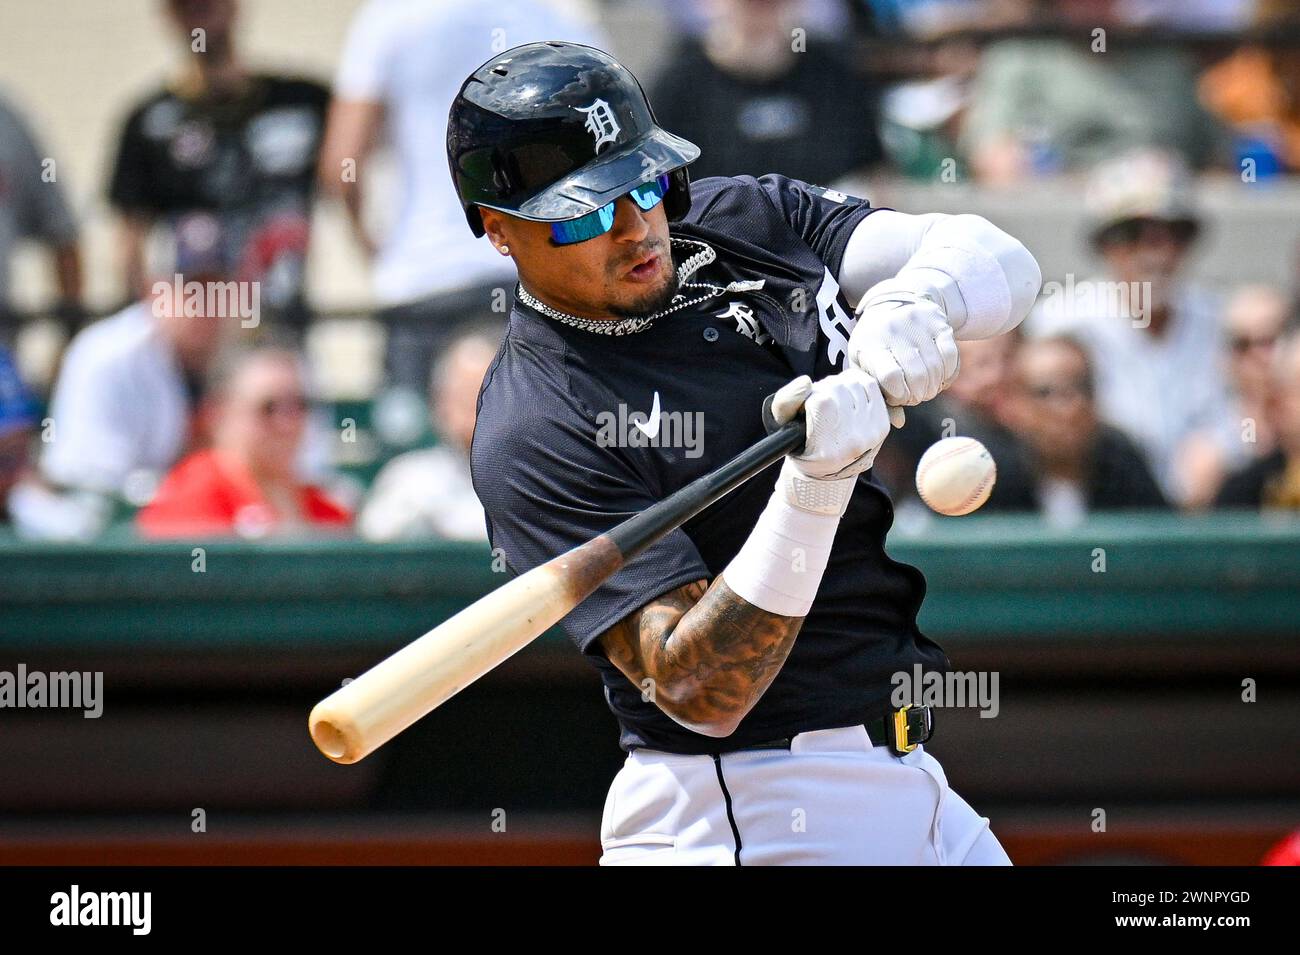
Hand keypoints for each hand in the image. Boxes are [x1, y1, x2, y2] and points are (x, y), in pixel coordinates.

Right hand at [771, 369, 890, 482]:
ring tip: (833, 400)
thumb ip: (785, 402)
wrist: (831, 470)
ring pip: (853, 383)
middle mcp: (853, 442)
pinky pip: (870, 386)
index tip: (807, 409)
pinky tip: (848, 395)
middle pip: (837, 388)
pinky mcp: (882, 424)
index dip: (809, 397)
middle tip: (820, 404)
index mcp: (827, 448)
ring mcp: (871, 433)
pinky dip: (856, 383)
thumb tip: (806, 381)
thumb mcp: (782, 427)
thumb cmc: (803, 445)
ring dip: (840, 385)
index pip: (819, 400)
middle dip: (824, 389)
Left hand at [848, 277, 960, 413]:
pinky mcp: (939, 322)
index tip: (897, 397)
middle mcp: (894, 331)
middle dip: (918, 395)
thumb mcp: (865, 364)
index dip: (898, 395)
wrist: (895, 300)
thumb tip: (898, 423)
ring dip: (933, 387)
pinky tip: (939, 378)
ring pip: (935, 370)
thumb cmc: (875, 342)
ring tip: (925, 388)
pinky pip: (951, 358)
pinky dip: (948, 375)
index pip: (891, 377)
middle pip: (917, 377)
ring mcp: (918, 324)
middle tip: (914, 396)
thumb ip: (877, 393)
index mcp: (871, 344)